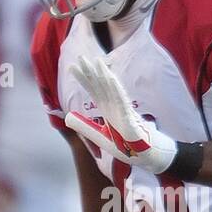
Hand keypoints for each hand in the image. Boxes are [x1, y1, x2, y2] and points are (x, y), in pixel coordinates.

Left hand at [64, 56, 177, 174]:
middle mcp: (113, 105)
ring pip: (110, 89)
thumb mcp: (99, 136)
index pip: (92, 90)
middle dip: (89, 71)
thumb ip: (84, 126)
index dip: (83, 78)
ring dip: (102, 75)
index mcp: (106, 109)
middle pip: (99, 85)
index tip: (71, 66)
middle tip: (80, 56)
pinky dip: (115, 88)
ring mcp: (122, 109)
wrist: (145, 154)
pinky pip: (121, 99)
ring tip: (94, 61)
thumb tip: (67, 116)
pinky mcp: (129, 116)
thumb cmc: (125, 145)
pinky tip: (109, 77)